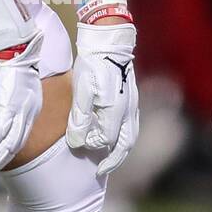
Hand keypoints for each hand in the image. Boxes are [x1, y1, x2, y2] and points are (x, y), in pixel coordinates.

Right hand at [0, 28, 43, 177]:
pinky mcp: (9, 104)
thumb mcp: (6, 91)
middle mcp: (28, 112)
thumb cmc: (6, 65)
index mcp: (30, 109)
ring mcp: (20, 110)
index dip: (6, 153)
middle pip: (16, 145)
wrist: (11, 47)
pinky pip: (0, 130)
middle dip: (0, 162)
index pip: (19, 137)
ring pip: (9, 143)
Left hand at [66, 22, 137, 174]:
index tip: (79, 147)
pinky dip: (124, 136)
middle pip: (125, 143)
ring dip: (121, 150)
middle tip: (101, 171)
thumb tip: (77, 142)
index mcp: (115, 110)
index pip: (106, 140)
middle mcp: (128, 109)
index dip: (92, 146)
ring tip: (110, 159)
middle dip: (114, 160)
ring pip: (131, 134)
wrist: (110, 40)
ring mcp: (133, 103)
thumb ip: (80, 118)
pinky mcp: (132, 96)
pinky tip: (114, 136)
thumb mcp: (81, 90)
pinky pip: (132, 124)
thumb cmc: (93, 64)